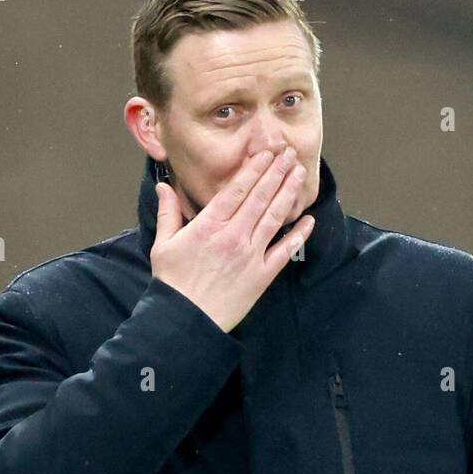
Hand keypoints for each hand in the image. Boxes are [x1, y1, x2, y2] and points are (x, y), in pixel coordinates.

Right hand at [150, 147, 315, 333]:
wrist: (186, 320)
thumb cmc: (173, 284)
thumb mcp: (164, 244)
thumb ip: (169, 213)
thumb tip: (163, 187)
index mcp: (209, 225)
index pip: (237, 189)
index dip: (255, 168)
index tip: (267, 153)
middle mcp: (233, 235)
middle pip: (260, 197)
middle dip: (277, 172)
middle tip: (289, 154)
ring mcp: (250, 255)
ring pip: (274, 217)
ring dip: (289, 193)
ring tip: (299, 174)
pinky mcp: (261, 276)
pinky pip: (284, 251)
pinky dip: (298, 235)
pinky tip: (309, 220)